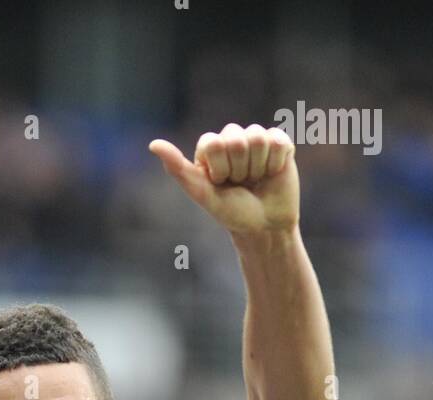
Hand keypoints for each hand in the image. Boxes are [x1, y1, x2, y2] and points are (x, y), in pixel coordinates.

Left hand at [149, 123, 298, 234]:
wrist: (264, 227)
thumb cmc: (232, 213)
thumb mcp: (203, 194)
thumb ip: (178, 170)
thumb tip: (153, 144)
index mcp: (211, 147)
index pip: (213, 142)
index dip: (219, 167)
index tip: (221, 183)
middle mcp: (232, 138)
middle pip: (236, 139)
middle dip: (239, 168)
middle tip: (241, 183)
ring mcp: (256, 139)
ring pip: (258, 138)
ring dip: (258, 167)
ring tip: (256, 179)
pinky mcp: (279, 143)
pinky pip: (278, 141)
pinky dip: (275, 163)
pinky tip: (272, 173)